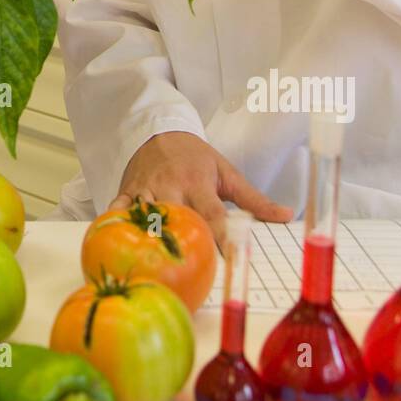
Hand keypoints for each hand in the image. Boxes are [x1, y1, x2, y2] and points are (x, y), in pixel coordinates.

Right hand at [109, 131, 292, 248]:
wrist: (158, 130)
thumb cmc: (196, 156)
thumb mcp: (227, 172)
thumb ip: (254, 199)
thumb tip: (286, 215)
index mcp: (198, 184)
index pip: (213, 215)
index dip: (221, 237)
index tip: (231, 259)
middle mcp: (171, 187)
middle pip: (176, 218)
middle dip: (182, 241)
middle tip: (188, 269)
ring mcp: (146, 189)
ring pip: (145, 217)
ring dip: (148, 239)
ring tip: (152, 266)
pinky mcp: (127, 191)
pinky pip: (118, 211)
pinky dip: (115, 225)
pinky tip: (114, 245)